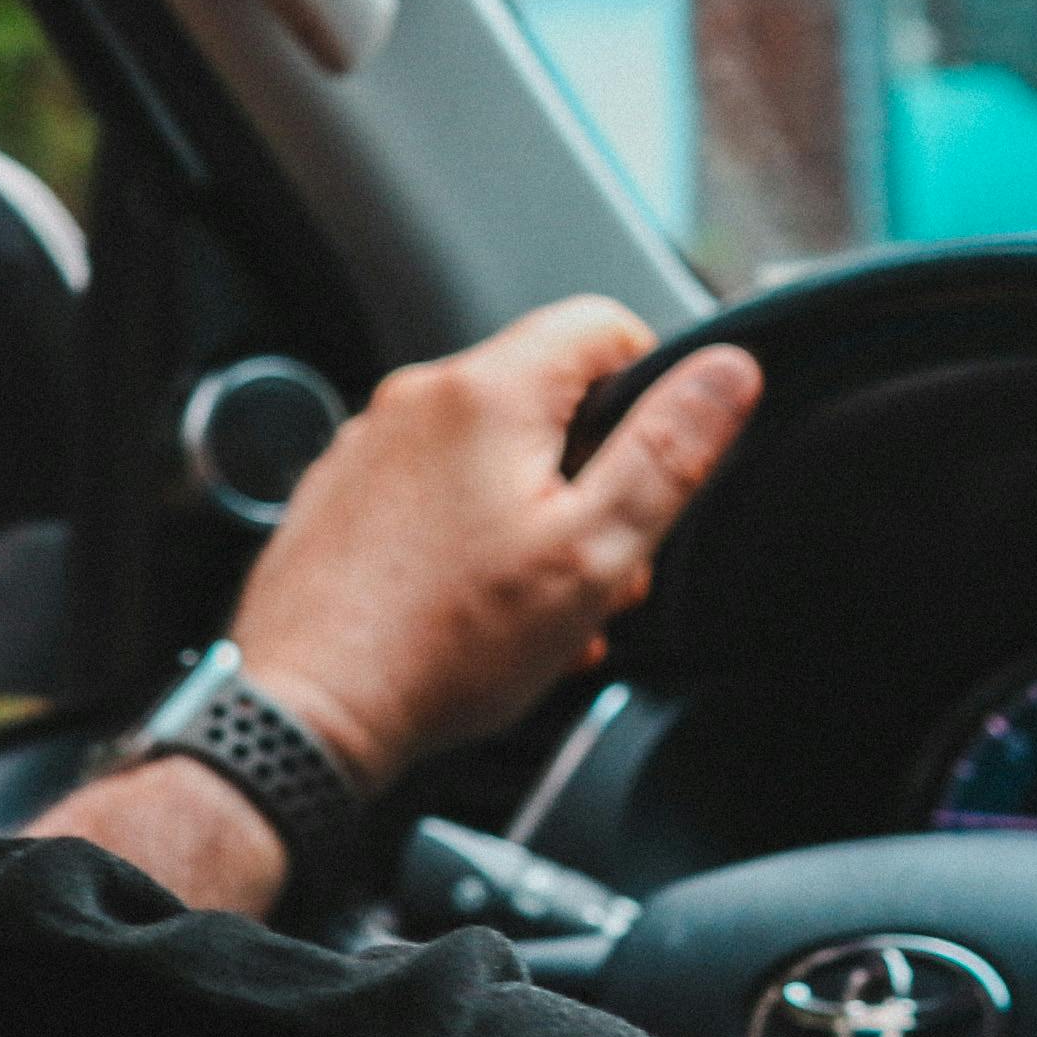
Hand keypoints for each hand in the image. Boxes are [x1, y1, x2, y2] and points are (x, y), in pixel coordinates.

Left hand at [225, 298, 760, 788]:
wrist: (307, 712)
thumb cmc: (443, 644)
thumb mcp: (593, 551)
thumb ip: (669, 450)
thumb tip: (729, 369)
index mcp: (487, 392)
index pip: (603, 324)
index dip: (651, 387)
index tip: (653, 463)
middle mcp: (418, 398)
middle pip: (548, 397)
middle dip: (593, 474)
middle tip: (601, 564)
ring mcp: (370, 446)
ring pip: (492, 451)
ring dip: (536, 514)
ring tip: (540, 605)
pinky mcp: (342, 496)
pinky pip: (436, 490)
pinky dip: (473, 535)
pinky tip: (479, 608)